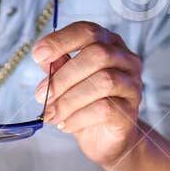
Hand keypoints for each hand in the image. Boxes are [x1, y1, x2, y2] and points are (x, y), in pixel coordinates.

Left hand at [32, 20, 144, 166]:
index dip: (61, 40)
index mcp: (108, 44)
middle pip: (97, 54)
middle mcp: (126, 60)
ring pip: (103, 81)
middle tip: (41, 95)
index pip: (88, 31)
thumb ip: (58, 67)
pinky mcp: (131, 111)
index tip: (37, 56)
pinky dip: (78, 117)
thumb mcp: (66, 82)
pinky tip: (66, 124)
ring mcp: (132, 85)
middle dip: (63, 76)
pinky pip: (105, 108)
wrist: (104, 138)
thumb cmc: (84, 104)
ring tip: (51, 114)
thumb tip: (44, 59)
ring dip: (69, 99)